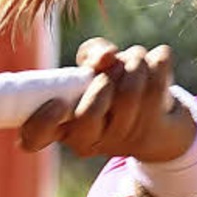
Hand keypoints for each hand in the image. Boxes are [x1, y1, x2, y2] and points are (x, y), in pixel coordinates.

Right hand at [17, 38, 196, 161]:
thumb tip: (105, 58)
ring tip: (137, 58)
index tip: (57, 103)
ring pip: (126, 95)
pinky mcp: (157, 130)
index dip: (41, 123)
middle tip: (114, 66)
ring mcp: (123, 139)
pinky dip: (158, 61)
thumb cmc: (116, 88)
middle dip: (105, 78)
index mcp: (63, 127)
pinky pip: (156, 86)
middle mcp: (89, 141)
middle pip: (88, 115)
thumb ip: (92, 55)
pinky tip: (158, 61)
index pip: (33, 138)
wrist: (162, 119)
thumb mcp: (95, 69)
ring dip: (134, 62)